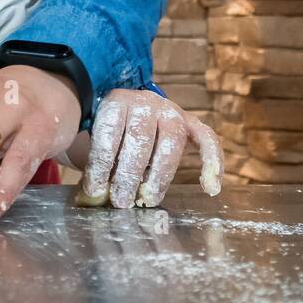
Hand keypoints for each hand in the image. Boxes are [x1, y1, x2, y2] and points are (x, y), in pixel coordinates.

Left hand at [77, 89, 222, 207]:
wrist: (132, 110)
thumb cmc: (112, 134)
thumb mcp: (96, 140)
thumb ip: (96, 163)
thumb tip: (90, 199)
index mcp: (116, 101)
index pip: (108, 132)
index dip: (100, 163)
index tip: (94, 190)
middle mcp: (145, 102)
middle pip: (140, 138)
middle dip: (129, 174)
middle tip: (120, 201)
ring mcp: (170, 110)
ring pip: (171, 142)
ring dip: (160, 175)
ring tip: (148, 200)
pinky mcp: (191, 122)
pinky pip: (208, 138)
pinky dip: (213, 161)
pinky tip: (211, 187)